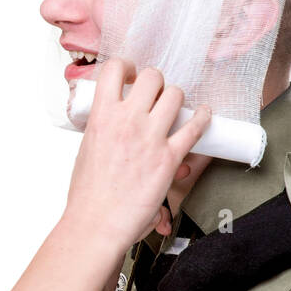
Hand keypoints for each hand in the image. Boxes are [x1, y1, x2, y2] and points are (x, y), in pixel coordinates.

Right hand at [62, 59, 209, 251]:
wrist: (96, 224)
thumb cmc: (87, 195)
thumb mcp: (87, 151)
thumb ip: (104, 132)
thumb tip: (116, 127)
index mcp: (101, 117)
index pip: (114, 68)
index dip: (126, 66)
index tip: (130, 75)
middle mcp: (127, 121)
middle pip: (152, 77)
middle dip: (155, 83)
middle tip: (154, 95)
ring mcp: (150, 138)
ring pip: (175, 95)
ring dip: (176, 98)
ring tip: (174, 108)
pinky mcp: (169, 158)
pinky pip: (196, 127)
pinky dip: (203, 117)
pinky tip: (204, 115)